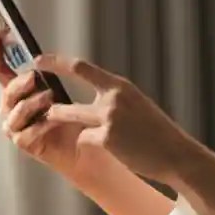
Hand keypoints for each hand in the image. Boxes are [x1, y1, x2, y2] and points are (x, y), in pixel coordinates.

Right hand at [0, 34, 111, 183]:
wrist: (86, 144)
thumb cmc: (71, 114)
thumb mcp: (58, 87)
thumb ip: (44, 73)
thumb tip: (37, 53)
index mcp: (16, 90)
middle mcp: (11, 107)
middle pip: (7, 90)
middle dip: (19, 82)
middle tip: (34, 77)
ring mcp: (15, 126)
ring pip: (15, 110)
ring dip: (31, 102)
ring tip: (50, 97)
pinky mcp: (24, 143)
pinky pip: (25, 133)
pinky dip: (39, 125)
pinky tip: (50, 121)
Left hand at [32, 52, 206, 186]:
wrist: (176, 154)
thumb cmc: (157, 132)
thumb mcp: (137, 105)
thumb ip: (115, 99)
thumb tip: (94, 99)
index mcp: (120, 86)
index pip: (81, 67)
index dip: (55, 62)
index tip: (38, 60)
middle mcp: (112, 98)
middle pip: (68, 98)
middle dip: (51, 105)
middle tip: (38, 107)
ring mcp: (109, 118)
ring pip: (69, 117)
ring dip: (59, 121)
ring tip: (54, 122)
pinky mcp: (107, 139)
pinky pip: (84, 139)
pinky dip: (89, 143)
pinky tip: (105, 148)